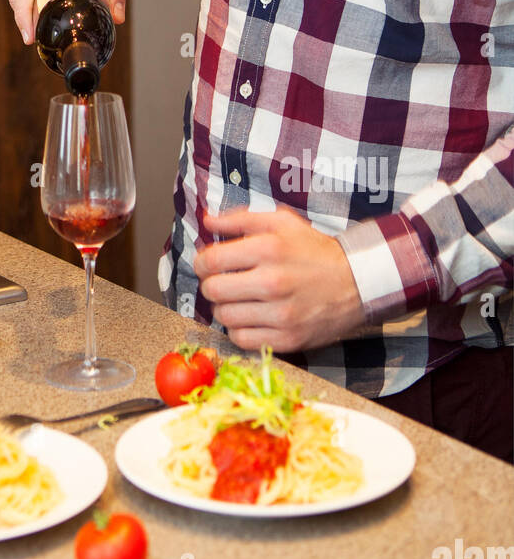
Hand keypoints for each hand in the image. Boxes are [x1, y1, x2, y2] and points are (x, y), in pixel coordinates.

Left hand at [192, 207, 365, 351]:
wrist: (357, 282)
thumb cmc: (315, 250)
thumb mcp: (281, 222)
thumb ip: (240, 219)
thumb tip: (208, 221)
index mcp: (269, 249)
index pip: (211, 260)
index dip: (201, 262)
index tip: (206, 264)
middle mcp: (273, 282)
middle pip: (213, 290)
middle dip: (211, 284)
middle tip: (221, 281)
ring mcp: (281, 314)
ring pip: (224, 317)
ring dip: (224, 308)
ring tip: (237, 299)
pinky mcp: (288, 339)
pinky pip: (242, 339)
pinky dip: (239, 329)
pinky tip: (249, 317)